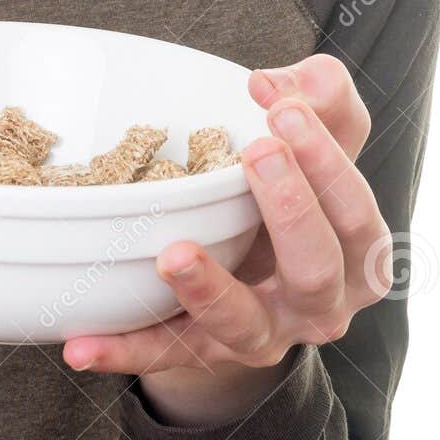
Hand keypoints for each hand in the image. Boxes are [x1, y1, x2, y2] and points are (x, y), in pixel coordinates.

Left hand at [62, 55, 392, 425]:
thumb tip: (272, 84)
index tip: (286, 109)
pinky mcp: (203, 352)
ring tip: (174, 253)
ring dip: (209, 291)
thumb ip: (319, 96)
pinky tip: (80, 343)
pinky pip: (161, 355)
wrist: (260, 275)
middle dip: (290, 210)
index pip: (357, 214)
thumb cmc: (294, 189)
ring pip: (244, 325)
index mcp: (359, 256)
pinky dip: (123, 351)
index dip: (328, 162)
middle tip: (257, 150)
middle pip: (318, 271)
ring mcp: (261, 335)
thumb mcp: (321, 140)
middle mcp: (320, 306)